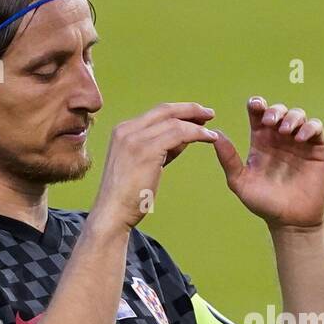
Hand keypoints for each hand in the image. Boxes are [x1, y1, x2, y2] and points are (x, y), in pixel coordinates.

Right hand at [91, 102, 217, 228]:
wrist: (112, 213)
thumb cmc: (128, 196)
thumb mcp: (143, 164)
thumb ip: (162, 149)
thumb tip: (185, 138)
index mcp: (123, 131)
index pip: (156, 113)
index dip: (179, 111)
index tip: (197, 114)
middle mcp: (127, 130)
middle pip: (165, 110)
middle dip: (190, 109)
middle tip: (210, 113)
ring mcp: (135, 139)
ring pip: (174, 122)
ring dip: (196, 123)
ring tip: (212, 131)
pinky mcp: (146, 151)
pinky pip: (178, 134)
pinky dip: (197, 133)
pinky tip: (209, 138)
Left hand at [211, 96, 323, 228]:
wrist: (291, 221)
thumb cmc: (264, 204)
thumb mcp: (240, 182)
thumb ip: (228, 159)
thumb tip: (215, 135)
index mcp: (261, 142)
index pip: (258, 114)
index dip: (256, 104)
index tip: (255, 106)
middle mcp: (280, 139)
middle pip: (278, 110)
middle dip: (274, 110)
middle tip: (270, 121)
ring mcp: (299, 143)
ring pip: (297, 114)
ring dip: (291, 117)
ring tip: (285, 132)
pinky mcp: (316, 149)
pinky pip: (315, 127)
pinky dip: (309, 127)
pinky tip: (300, 139)